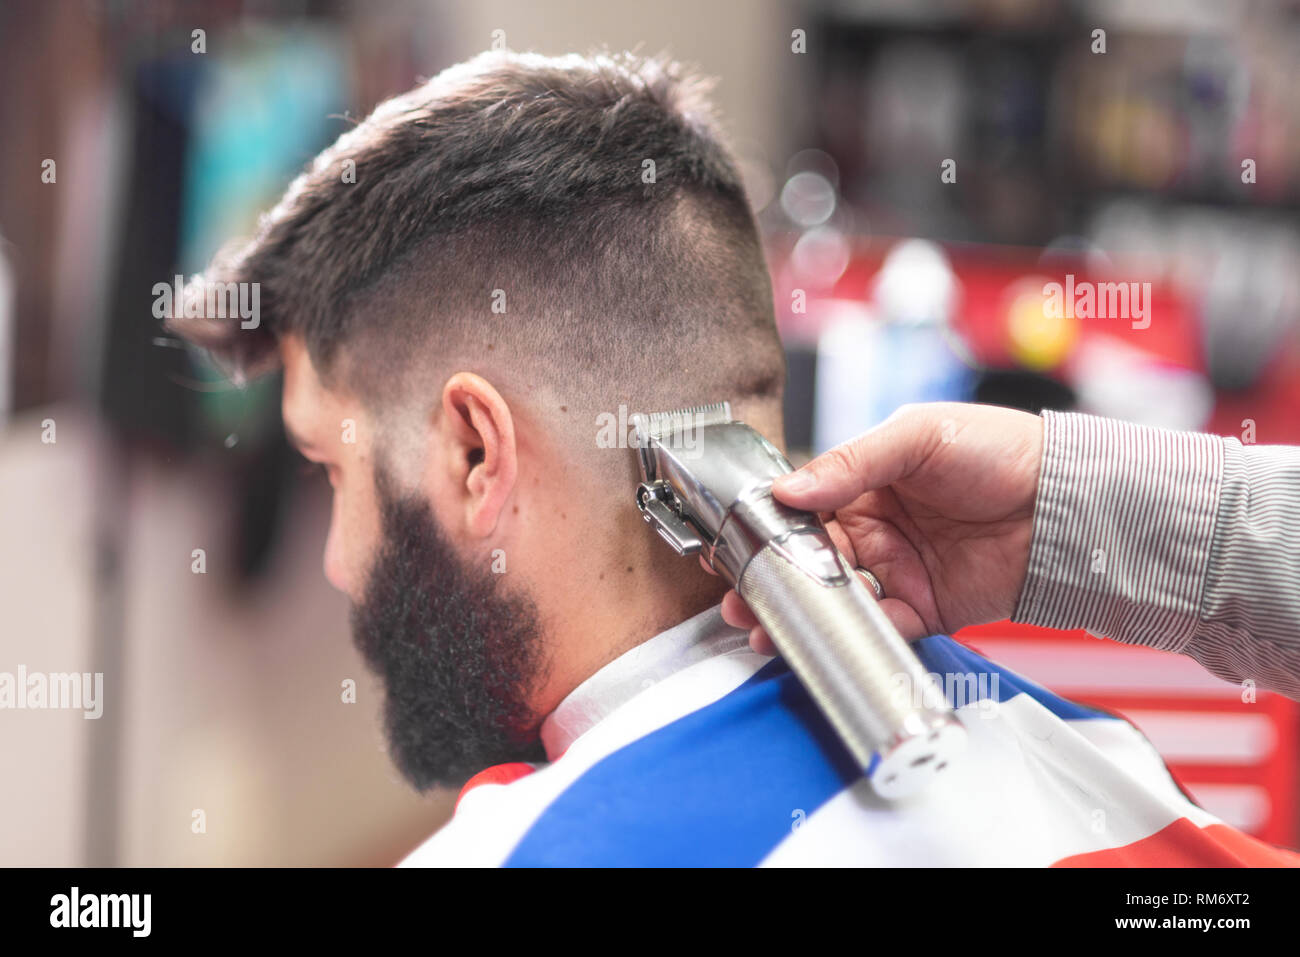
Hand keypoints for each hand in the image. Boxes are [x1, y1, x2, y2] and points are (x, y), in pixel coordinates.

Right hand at [721, 402, 1043, 654]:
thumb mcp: (919, 435)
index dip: (769, 530)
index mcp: (866, 484)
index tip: (737, 546)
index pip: (804, 511)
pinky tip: (835, 637)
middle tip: (741, 598)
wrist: (1066, 500)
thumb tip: (790, 487)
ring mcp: (900, 570)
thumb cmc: (1002, 451)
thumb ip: (852, 463)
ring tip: (769, 628)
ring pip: (839, 599)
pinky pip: (884, 627)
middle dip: (772, 582)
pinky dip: (859, 636)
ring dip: (804, 615)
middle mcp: (877, 530)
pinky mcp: (928, 607)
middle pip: (810, 562)